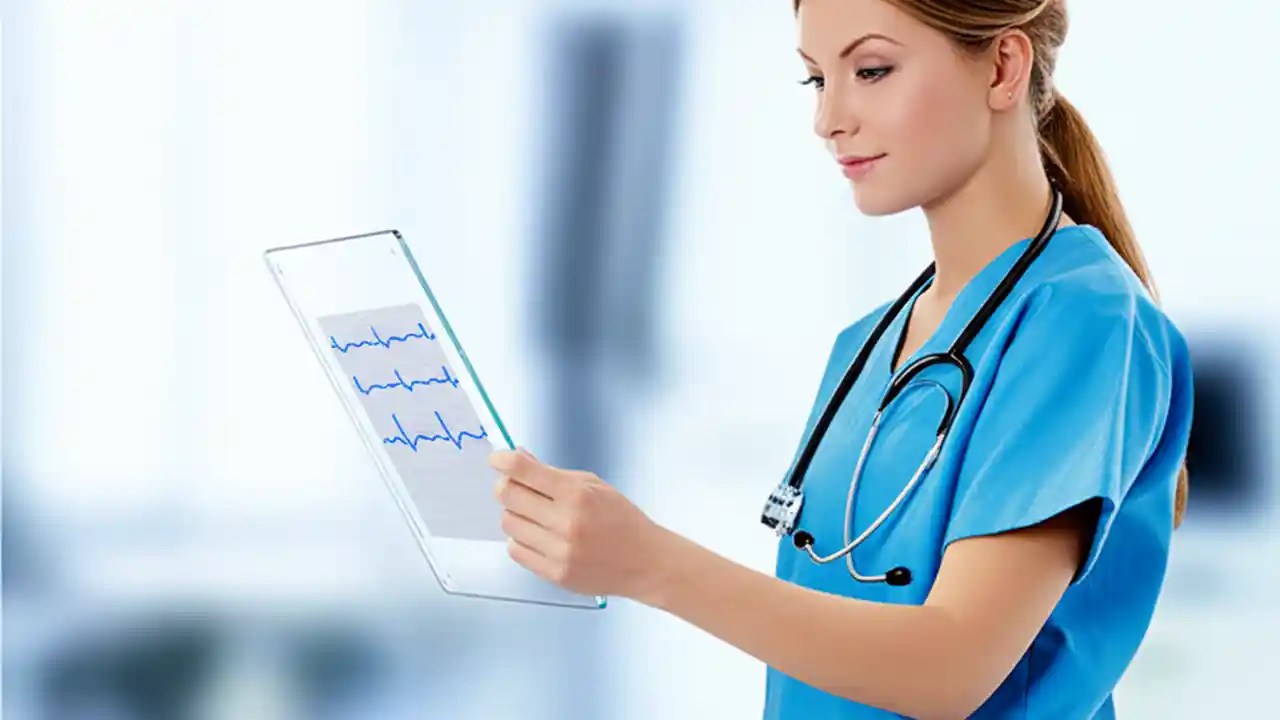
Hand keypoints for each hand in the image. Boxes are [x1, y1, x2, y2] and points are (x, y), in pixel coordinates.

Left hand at [489, 447, 669, 602]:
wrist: (645, 561)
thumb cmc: (622, 520)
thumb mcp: (595, 486)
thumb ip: (554, 473)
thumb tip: (520, 457)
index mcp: (578, 495)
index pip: (524, 471)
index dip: (503, 461)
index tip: (497, 459)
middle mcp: (566, 523)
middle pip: (508, 496)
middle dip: (506, 486)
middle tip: (514, 486)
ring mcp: (558, 551)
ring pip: (508, 523)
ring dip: (515, 514)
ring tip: (535, 515)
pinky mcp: (554, 574)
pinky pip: (515, 550)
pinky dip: (521, 539)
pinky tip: (538, 535)